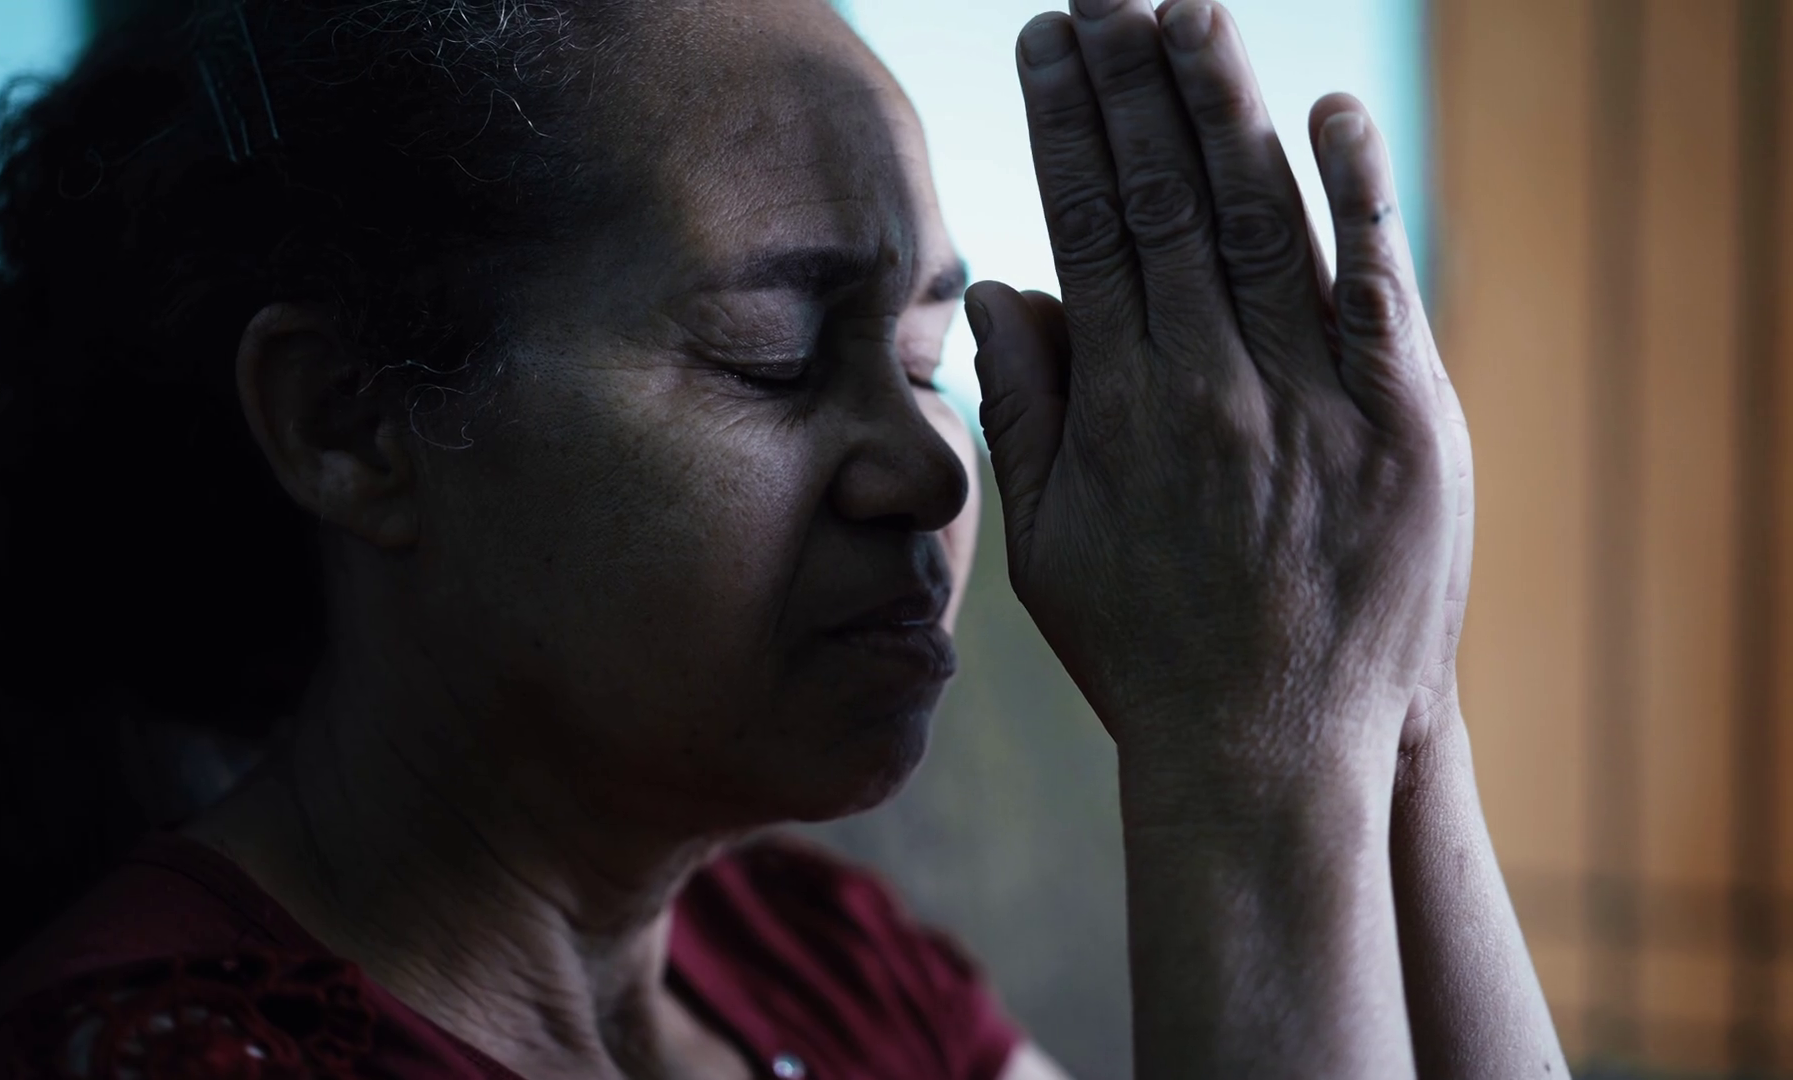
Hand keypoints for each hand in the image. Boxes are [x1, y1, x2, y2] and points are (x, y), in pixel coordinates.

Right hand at [968, 0, 1459, 792]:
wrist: (1275, 747)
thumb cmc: (1145, 649)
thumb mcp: (1047, 543)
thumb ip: (1023, 410)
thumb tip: (1000, 284)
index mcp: (1120, 407)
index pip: (1088, 224)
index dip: (1064, 124)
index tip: (1046, 45)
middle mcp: (1212, 385)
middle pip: (1168, 197)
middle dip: (1133, 83)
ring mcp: (1314, 401)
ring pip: (1262, 219)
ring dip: (1226, 106)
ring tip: (1189, 15)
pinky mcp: (1404, 425)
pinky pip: (1378, 287)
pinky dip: (1355, 195)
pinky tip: (1328, 113)